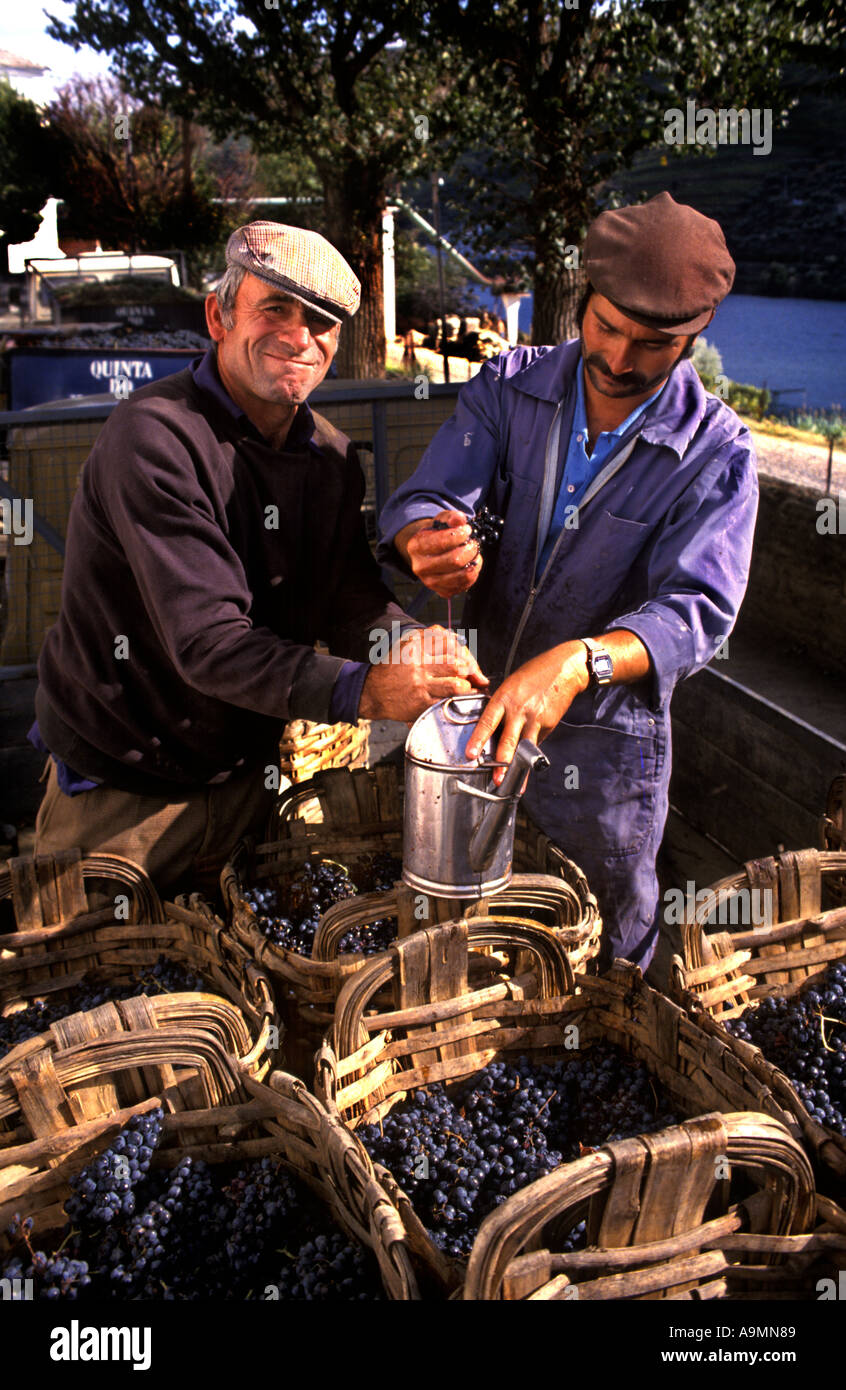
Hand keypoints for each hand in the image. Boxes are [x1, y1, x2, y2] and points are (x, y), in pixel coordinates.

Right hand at [359, 624, 488, 722]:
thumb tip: (458, 639)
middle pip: (456, 663)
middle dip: (470, 670)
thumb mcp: (406, 645)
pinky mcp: (420, 703)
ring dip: (466, 688)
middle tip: (474, 675)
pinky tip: (460, 701)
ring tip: (467, 688)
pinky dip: (458, 702)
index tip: (468, 661)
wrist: (371, 692)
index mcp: (416, 646)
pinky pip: (446, 702)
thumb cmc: (393, 668)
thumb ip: (429, 639)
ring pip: (456, 685)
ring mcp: (420, 684)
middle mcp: (418, 663)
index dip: (464, 652)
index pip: (450, 643)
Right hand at [399, 510, 482, 598]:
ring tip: (474, 553)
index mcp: (416, 546)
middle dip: (469, 549)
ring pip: (461, 575)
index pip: (441, 542)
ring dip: (474, 562)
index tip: (467, 530)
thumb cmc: (436, 535)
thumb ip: (451, 517)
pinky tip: (471, 564)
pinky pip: (464, 586)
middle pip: (454, 561)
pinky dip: (472, 574)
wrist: (428, 553)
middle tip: (473, 543)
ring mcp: (430, 582)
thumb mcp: (441, 521)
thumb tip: (459, 519)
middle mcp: (420, 567)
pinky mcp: (441, 591)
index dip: (459, 535)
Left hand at [465, 642, 588, 784]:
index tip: (471, 754)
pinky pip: (535, 743)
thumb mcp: (510, 685)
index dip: (478, 739)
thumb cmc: (533, 675)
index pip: (488, 722)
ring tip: (509, 783)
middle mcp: (519, 710)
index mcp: (504, 698)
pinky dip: (530, 755)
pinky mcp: (548, 724)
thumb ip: (501, 705)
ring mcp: (535, 719)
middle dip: (500, 762)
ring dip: (517, 767)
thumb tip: (492, 727)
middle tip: (495, 778)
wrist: (564, 669)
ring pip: (524, 747)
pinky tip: (527, 767)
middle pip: (507, 740)